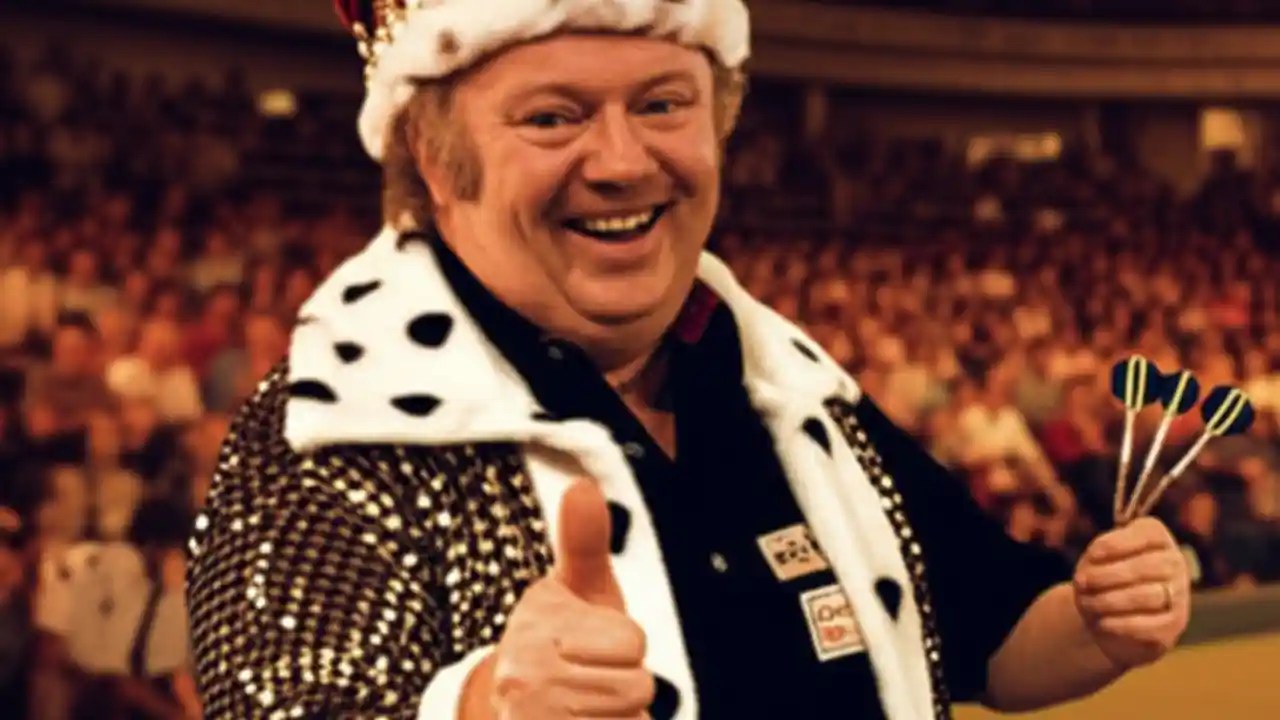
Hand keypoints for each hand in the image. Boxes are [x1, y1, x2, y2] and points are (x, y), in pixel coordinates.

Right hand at [481, 478, 653, 718]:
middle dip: (626, 684)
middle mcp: (525, 681)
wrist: (515, 706)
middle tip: (591, 676)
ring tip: (587, 706)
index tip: (593, 641)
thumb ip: (585, 541)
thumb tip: (583, 485)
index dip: (626, 643)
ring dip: (620, 717)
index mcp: (535, 629)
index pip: (633, 642)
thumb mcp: (576, 588)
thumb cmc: (563, 637)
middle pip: (635, 687)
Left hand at [1073, 517, 1190, 669]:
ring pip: (1148, 596)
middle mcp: (1174, 562)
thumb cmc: (1101, 575)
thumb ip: (1099, 553)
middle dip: (1108, 575)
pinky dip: (1123, 624)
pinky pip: (1151, 625)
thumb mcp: (1096, 558)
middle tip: (1081, 582)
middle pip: (1146, 566)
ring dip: (1111, 601)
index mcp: (1157, 537)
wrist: (1109, 611)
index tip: (1092, 554)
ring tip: (1087, 604)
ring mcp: (1179, 593)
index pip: (1147, 534)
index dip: (1118, 543)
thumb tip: (1102, 554)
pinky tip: (1103, 623)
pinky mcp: (1175, 622)